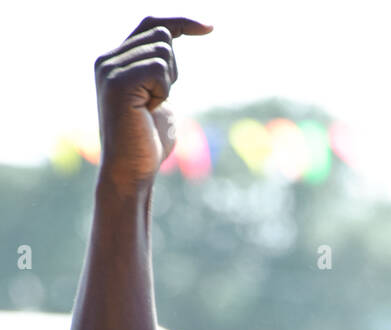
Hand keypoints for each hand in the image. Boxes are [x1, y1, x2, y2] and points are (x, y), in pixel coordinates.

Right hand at [94, 16, 211, 192]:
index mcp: (114, 61)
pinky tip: (148, 109)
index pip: (150, 25)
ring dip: (167, 82)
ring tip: (149, 108)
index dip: (181, 22)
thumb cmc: (148, 144)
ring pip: (162, 50)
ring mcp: (109, 68)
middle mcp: (107, 59)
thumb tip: (170, 41)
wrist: (131, 172)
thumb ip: (160, 71)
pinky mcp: (117, 80)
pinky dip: (162, 90)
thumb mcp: (158, 98)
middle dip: (172, 69)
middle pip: (160, 35)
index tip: (210, 27)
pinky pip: (157, 67)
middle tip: (157, 100)